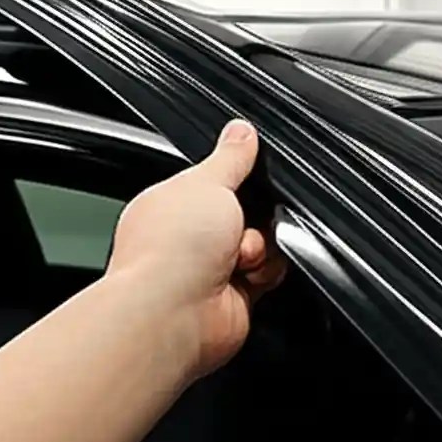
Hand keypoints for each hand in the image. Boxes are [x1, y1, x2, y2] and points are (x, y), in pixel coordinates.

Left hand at [106, 119, 285, 378]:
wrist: (175, 311)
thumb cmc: (171, 249)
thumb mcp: (208, 182)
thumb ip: (232, 157)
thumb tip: (242, 130)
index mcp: (174, 204)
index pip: (218, 184)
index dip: (238, 182)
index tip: (248, 179)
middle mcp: (191, 239)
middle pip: (248, 214)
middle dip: (256, 216)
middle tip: (238, 220)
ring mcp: (213, 271)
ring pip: (265, 245)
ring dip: (263, 246)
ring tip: (239, 255)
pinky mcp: (236, 299)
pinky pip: (270, 275)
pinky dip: (267, 273)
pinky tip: (247, 275)